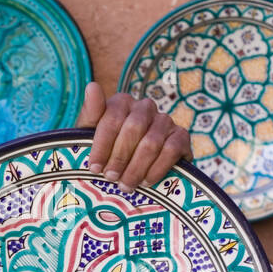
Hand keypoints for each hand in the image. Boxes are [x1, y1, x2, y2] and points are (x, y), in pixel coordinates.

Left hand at [75, 81, 191, 189]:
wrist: (130, 169)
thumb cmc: (107, 151)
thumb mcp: (90, 135)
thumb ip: (91, 113)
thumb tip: (92, 86)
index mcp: (122, 102)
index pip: (113, 118)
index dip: (102, 145)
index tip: (94, 167)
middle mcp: (146, 107)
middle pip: (134, 128)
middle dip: (120, 157)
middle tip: (111, 178)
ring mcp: (165, 120)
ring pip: (152, 142)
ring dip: (137, 167)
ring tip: (126, 185)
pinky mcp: (182, 136)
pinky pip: (171, 150)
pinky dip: (157, 168)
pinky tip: (146, 182)